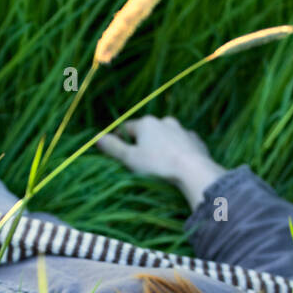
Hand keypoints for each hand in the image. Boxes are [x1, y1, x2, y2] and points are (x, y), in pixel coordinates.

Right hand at [96, 115, 229, 208]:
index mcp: (146, 123)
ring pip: (166, 137)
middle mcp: (164, 121)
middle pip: (147, 131)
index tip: (118, 152)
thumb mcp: (130, 159)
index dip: (119, 139)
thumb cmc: (158, 165)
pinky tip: (177, 164)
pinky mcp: (196, 141)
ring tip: (160, 165)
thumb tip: (97, 137)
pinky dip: (178, 151)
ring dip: (161, 146)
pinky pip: (183, 144)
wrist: (194, 171)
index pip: (126, 128)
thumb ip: (113, 147)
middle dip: (143, 143)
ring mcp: (182, 130)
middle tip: (140, 162)